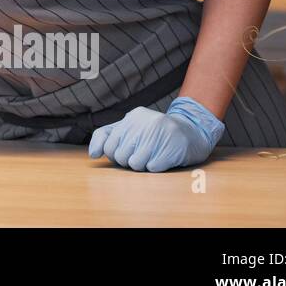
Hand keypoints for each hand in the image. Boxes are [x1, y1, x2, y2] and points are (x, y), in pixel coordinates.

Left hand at [88, 96, 224, 171]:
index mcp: (132, 116)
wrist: (193, 133)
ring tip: (153, 156)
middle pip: (121, 157)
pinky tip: (163, 158)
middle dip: (129, 161)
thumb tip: (92, 154)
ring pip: (135, 164)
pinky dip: (156, 168)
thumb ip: (107, 137)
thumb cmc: (155, 134)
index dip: (115, 156)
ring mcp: (160, 134)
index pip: (109, 146)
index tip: (127, 152)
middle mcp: (145, 122)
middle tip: (143, 154)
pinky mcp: (173, 147)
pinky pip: (152, 168)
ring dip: (143, 166)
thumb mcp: (130, 129)